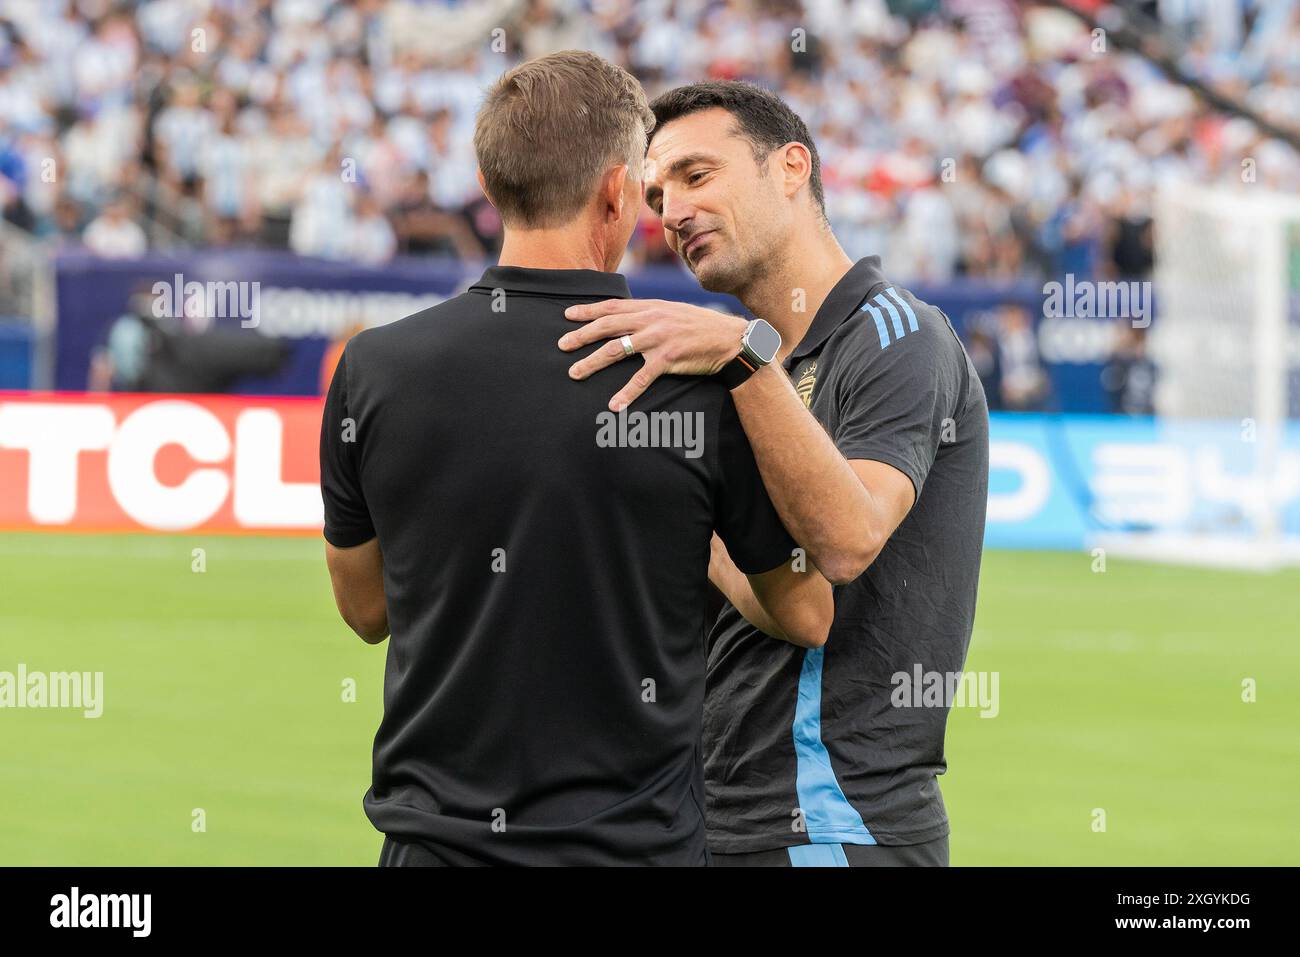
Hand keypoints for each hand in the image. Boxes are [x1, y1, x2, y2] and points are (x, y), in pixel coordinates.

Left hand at [558, 299, 747, 410]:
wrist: (730, 339)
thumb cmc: (701, 327)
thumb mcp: (672, 312)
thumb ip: (649, 314)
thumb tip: (626, 318)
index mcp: (650, 307)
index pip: (612, 306)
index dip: (588, 310)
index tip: (567, 315)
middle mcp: (651, 320)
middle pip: (607, 327)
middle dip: (581, 336)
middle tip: (562, 345)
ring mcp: (658, 339)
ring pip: (617, 350)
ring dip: (593, 362)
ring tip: (575, 373)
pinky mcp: (668, 359)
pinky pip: (641, 378)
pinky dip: (626, 393)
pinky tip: (614, 404)